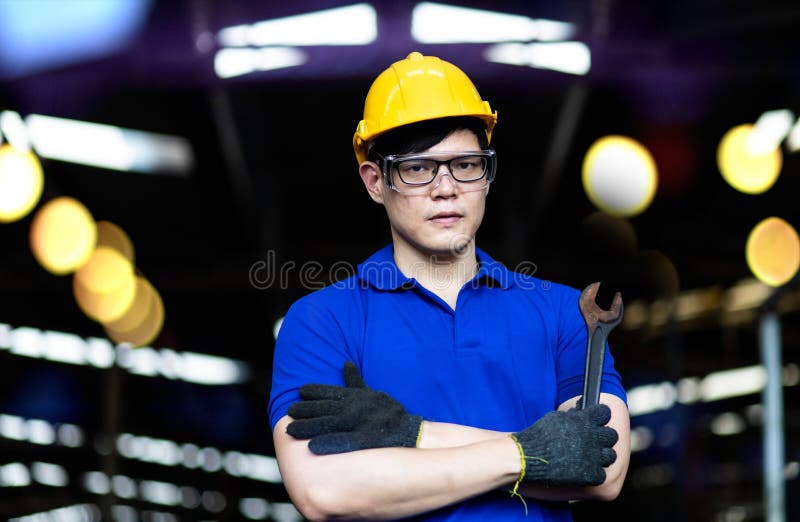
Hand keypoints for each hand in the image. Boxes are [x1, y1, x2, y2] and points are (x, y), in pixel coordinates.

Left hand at [287, 361, 422, 454]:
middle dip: (305, 410)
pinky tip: (312, 446)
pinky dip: (328, 442)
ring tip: (291, 429)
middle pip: (324, 409)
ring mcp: (358, 424)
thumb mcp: (371, 393)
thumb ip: (355, 380)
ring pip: (328, 424)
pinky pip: (343, 441)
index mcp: (355, 397)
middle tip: (289, 412)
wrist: (410, 432)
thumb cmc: (388, 413)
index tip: (300, 391)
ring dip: (308, 426)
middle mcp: (354, 409)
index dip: (314, 391)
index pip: (330, 392)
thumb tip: (346, 363)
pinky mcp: (364, 440)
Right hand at [511, 404, 617, 486]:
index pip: (605, 413)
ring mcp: (593, 457)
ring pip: (610, 456)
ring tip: (590, 457)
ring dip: (602, 456)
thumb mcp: (557, 418)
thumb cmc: (540, 435)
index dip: (600, 416)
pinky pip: (601, 474)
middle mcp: (593, 437)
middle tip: (594, 441)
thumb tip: (581, 413)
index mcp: (585, 420)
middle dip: (604, 437)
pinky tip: (583, 470)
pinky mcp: (590, 475)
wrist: (528, 456)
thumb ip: (574, 416)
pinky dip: (593, 473)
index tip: (596, 420)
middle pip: (612, 436)